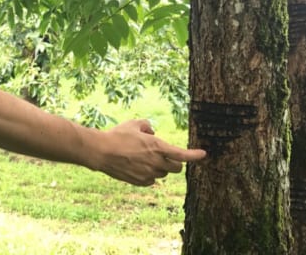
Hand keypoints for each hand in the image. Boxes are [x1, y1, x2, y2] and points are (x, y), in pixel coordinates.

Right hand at [92, 119, 206, 185]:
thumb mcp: (134, 124)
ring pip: (163, 174)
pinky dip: (149, 174)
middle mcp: (155, 162)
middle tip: (165, 155)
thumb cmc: (117, 135)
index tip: (203, 154)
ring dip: (160, 167)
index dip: (194, 155)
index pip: (182, 154)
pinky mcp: (140, 181)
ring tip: (144, 158)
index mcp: (157, 146)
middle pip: (176, 168)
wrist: (102, 152)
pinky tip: (138, 167)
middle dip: (174, 162)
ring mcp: (148, 174)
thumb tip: (152, 131)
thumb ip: (147, 125)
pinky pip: (152, 180)